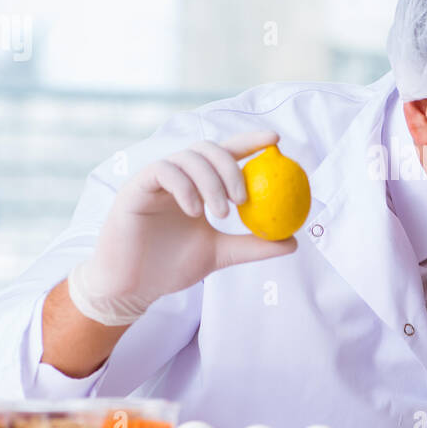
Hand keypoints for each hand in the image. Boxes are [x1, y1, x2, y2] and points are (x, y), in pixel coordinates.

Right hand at [67, 129, 297, 324]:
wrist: (133, 286)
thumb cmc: (171, 268)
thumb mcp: (221, 255)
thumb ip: (253, 245)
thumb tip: (293, 241)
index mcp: (197, 184)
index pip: (225, 152)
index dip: (249, 141)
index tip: (276, 140)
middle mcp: (177, 175)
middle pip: (208, 148)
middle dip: (231, 166)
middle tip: (244, 197)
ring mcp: (155, 179)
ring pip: (187, 157)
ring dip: (211, 181)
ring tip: (221, 214)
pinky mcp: (135, 188)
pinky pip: (162, 171)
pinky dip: (184, 186)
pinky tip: (195, 211)